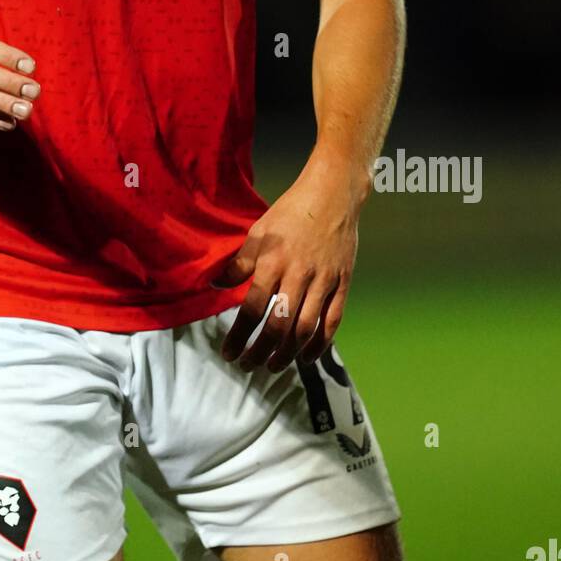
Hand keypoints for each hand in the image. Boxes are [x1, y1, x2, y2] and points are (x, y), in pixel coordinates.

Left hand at [209, 157, 369, 372]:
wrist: (332, 195)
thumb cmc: (290, 212)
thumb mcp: (258, 232)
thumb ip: (239, 263)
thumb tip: (217, 285)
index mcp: (273, 262)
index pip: (252, 309)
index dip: (239, 337)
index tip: (228, 354)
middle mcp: (298, 274)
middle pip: (278, 326)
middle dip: (260, 352)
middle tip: (247, 365)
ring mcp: (323, 280)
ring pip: (305, 329)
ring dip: (287, 354)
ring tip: (272, 366)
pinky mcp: (343, 283)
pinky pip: (332, 321)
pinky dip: (319, 343)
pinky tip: (306, 356)